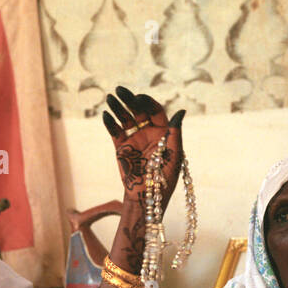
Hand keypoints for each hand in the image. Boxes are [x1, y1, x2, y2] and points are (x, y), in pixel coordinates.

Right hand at [102, 86, 183, 207]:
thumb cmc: (165, 179)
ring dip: (117, 108)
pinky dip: (110, 123)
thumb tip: (181, 111)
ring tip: (110, 98)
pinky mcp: (121, 148)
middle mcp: (148, 133)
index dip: (146, 102)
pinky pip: (115, 132)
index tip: (138, 97)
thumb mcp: (174, 154)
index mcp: (162, 132)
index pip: (154, 111)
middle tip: (119, 91)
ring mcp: (134, 139)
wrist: (146, 197)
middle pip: (138, 111)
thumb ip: (175, 132)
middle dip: (129, 100)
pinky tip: (106, 115)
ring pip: (125, 118)